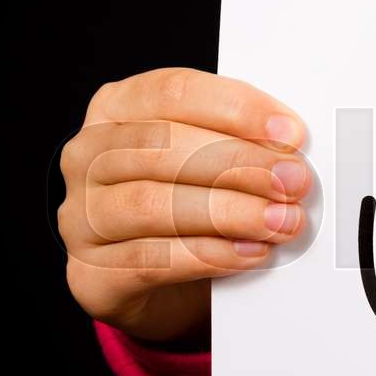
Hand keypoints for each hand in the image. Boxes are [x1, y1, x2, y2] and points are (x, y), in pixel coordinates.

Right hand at [58, 68, 311, 343]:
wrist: (156, 282)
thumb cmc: (186, 203)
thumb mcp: (207, 159)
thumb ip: (238, 142)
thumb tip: (290, 146)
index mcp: (116, 109)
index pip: (173, 93)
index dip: (236, 109)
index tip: (290, 133)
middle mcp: (88, 157)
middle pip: (164, 148)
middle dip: (240, 163)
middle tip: (293, 181)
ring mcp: (81, 217)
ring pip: (154, 204)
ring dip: (229, 212)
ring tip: (280, 221)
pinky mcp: (92, 273)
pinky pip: (152, 260)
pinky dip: (210, 255)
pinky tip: (250, 252)